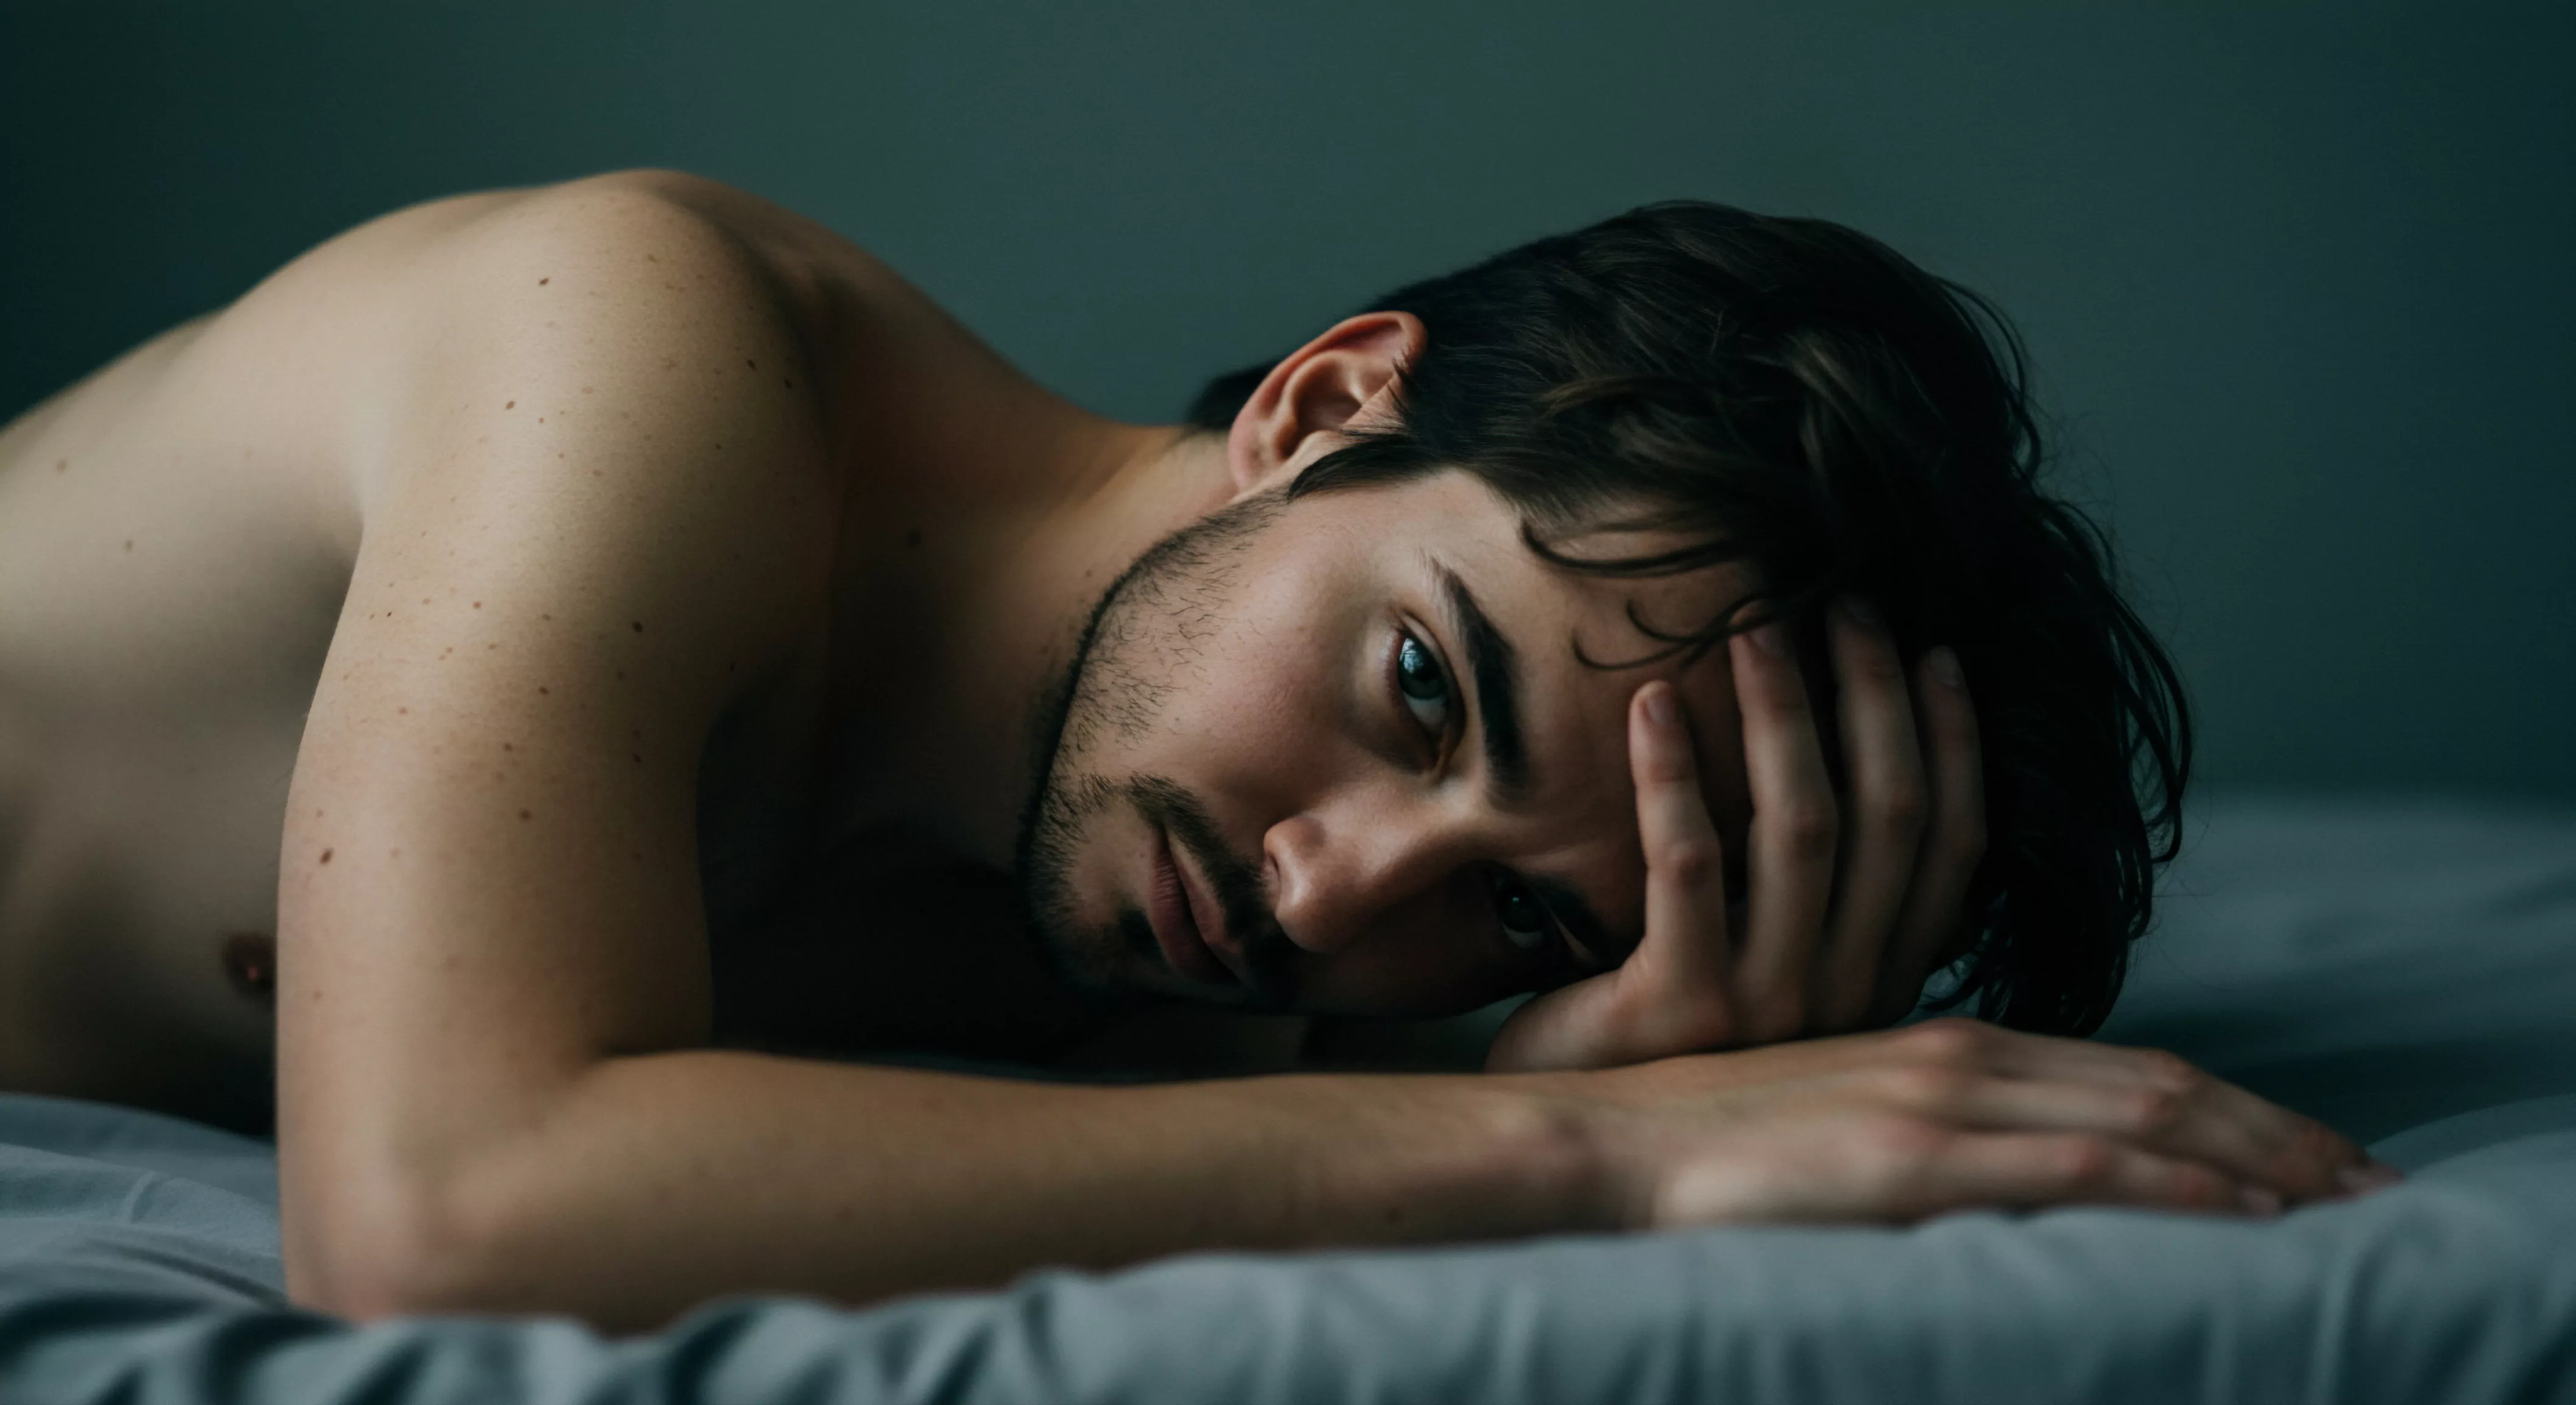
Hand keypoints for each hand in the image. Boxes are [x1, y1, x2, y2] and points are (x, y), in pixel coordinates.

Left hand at [1489, 601, 1980, 1071]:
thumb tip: (1860, 752)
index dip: (1953, 742)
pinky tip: (1649, 702)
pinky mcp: (1675, 1008)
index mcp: (1882, 982)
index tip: (1936, 648)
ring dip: (1778, 714)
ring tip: (1749, 625)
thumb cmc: (1670, 1032)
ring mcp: (1765, 1006)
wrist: (1571, 1138)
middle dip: (1871, 696)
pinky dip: (1673, 775)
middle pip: (1888, 818)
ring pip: (1800, 829)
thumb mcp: (1771, 964)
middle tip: (1840, 600)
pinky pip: (1683, 866)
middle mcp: (1845, 997)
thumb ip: (1822, 891)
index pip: (1952, 846)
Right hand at [1552, 1019, 2402, 1227]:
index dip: (2238, 1102)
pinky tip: (2235, 1212)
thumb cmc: (1714, 1135)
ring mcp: (1937, 1102)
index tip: (2320, 1148)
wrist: (1609, 1142)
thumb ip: (1935, 1123)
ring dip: (2257, 1154)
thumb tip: (2010, 1168)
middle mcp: (1961, 1057)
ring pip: (2143, 1115)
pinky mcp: (1905, 1158)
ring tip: (2343, 1195)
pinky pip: (2074, 1170)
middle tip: (2373, 1178)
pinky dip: (2172, 1186)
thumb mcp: (1846, 1114)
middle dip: (2281, 1130)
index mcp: (1949, 1044)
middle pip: (2163, 1081)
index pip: (2130, 1068)